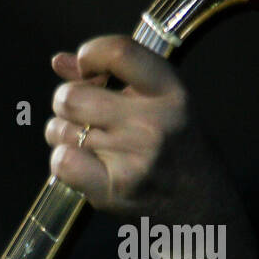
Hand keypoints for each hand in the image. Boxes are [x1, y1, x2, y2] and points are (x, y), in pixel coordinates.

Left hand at [43, 34, 236, 226]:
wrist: (198, 206)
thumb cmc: (174, 149)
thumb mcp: (159, 103)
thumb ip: (111, 77)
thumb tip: (59, 61)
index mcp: (170, 91)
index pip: (119, 51)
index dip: (89, 54)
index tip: (85, 66)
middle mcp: (153, 121)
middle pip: (71, 96)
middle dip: (66, 103)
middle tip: (83, 116)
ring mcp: (133, 156)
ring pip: (60, 130)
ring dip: (63, 135)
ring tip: (89, 144)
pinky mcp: (113, 187)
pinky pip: (61, 161)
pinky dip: (62, 162)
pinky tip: (82, 165)